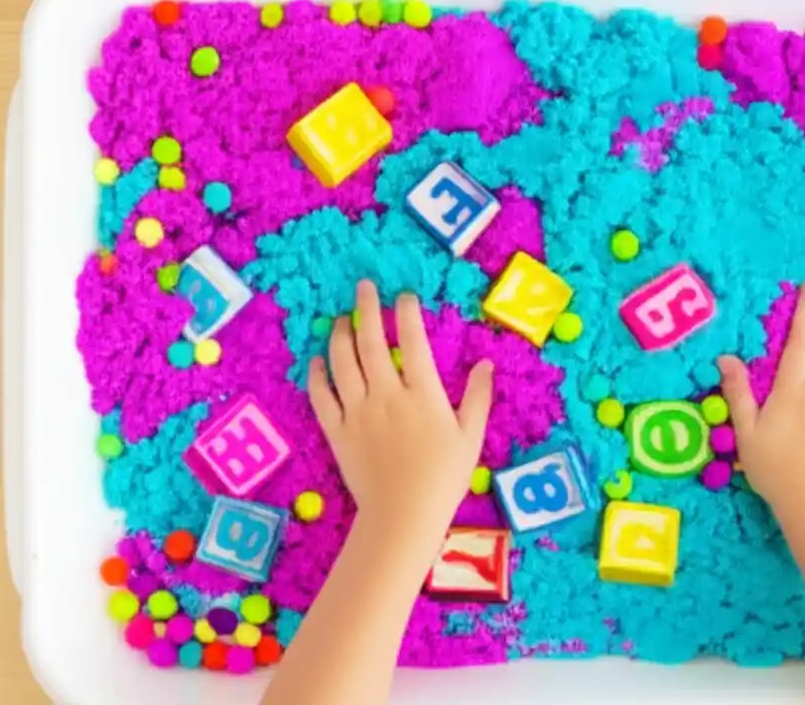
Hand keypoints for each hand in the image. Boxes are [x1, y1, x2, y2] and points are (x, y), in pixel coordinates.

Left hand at [307, 280, 493, 545]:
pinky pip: (322, 396)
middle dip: (367, 310)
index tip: (404, 297)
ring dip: (341, 335)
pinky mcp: (338, 432)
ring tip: (343, 318)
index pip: (412, 342)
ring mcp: (358, 413)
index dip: (406, 314)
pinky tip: (318, 360)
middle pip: (370, 342)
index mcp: (422, 395)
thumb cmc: (443, 479)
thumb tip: (486, 365)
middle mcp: (387, 396)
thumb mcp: (470, 437)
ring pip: (343, 363)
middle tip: (364, 288)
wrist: (402, 516)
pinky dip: (318, 375)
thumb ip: (478, 398)